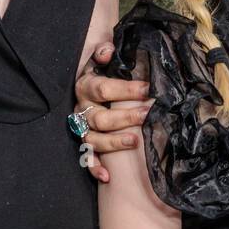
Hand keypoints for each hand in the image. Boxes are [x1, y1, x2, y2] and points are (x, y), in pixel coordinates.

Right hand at [74, 42, 151, 182]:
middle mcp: (81, 108)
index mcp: (86, 85)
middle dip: (125, 117)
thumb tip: (107, 51)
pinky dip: (95, 168)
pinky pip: (87, 157)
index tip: (147, 88)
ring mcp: (83, 128)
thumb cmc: (104, 68)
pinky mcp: (87, 142)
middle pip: (100, 117)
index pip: (103, 89)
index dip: (125, 89)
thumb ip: (103, 51)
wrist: (93, 78)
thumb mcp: (102, 55)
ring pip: (93, 139)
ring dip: (113, 142)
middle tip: (148, 114)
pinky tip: (107, 177)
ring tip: (135, 141)